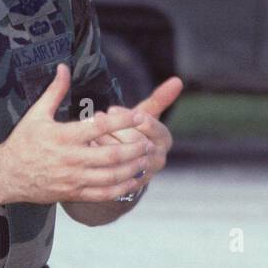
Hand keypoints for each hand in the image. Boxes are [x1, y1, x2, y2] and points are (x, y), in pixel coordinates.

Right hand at [0, 64, 155, 204]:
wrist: (7, 175)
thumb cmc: (23, 142)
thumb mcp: (36, 114)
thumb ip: (55, 91)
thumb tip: (64, 66)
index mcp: (64, 136)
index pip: (99, 127)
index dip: (123, 121)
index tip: (140, 115)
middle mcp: (71, 159)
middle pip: (111, 154)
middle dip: (134, 148)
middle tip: (149, 142)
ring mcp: (73, 179)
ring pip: (110, 176)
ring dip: (132, 168)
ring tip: (145, 160)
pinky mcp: (73, 193)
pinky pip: (103, 194)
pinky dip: (121, 189)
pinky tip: (133, 181)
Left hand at [90, 77, 182, 194]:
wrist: (128, 164)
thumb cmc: (135, 133)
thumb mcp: (145, 115)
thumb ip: (159, 98)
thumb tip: (178, 80)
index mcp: (164, 139)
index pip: (148, 124)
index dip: (128, 116)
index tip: (111, 109)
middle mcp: (159, 158)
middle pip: (135, 142)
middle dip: (115, 129)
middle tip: (96, 119)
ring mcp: (146, 174)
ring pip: (124, 158)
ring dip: (106, 144)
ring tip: (90, 134)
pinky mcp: (130, 187)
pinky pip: (115, 174)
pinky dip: (101, 162)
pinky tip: (90, 152)